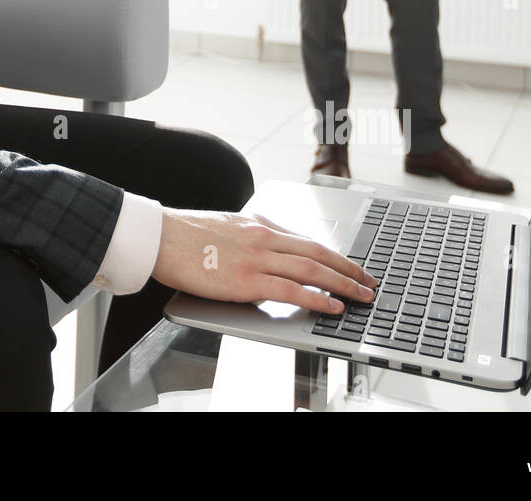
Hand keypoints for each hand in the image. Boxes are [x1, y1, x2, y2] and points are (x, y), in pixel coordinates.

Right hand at [151, 208, 376, 314]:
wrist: (160, 236)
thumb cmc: (186, 234)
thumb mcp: (228, 223)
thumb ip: (253, 232)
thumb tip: (272, 242)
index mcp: (259, 224)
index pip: (307, 240)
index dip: (335, 254)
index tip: (352, 266)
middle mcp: (264, 237)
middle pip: (318, 253)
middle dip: (349, 269)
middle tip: (370, 282)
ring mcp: (257, 258)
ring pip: (312, 270)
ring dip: (343, 284)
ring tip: (362, 296)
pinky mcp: (246, 280)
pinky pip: (291, 290)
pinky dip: (317, 298)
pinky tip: (333, 306)